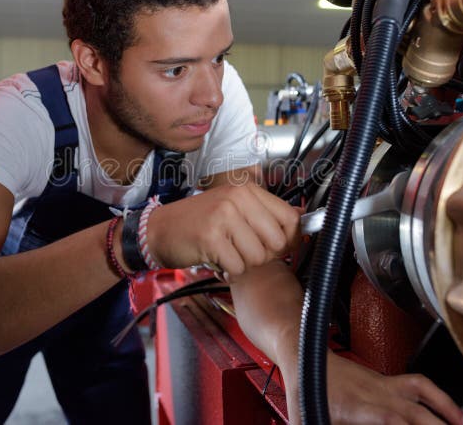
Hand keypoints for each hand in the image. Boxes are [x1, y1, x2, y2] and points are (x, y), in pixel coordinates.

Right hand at [145, 184, 300, 275]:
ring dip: (244, 265)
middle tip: (246, 253)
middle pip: (277, 242)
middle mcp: (237, 199)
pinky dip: (229, 271)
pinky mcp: (211, 238)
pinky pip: (238, 267)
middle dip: (265, 256)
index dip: (290, 240)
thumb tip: (302, 222)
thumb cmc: (198, 222)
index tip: (281, 249)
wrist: (160, 230)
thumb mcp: (233, 208)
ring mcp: (223, 217)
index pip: (290, 218)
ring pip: (259, 257)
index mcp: (247, 190)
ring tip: (228, 255)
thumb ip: (265, 214)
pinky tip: (217, 261)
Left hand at [282, 353, 462, 424]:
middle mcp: (377, 394)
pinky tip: (455, 412)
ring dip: (450, 412)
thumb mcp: (307, 419)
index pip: (394, 420)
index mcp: (360, 407)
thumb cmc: (306, 387)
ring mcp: (385, 384)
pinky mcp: (388, 379)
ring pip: (424, 394)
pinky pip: (420, 385)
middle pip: (417, 413)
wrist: (304, 352)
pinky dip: (441, 397)